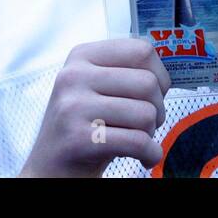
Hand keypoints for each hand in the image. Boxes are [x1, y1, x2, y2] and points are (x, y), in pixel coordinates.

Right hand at [20, 38, 170, 177]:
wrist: (50, 167)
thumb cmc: (84, 126)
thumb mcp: (96, 88)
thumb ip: (125, 72)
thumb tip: (167, 75)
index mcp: (81, 56)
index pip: (141, 50)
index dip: (160, 75)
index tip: (156, 94)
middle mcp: (74, 76)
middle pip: (147, 83)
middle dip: (158, 109)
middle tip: (147, 124)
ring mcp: (73, 107)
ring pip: (145, 113)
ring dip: (151, 133)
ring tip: (138, 139)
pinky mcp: (78, 139)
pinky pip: (137, 141)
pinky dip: (150, 153)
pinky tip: (144, 157)